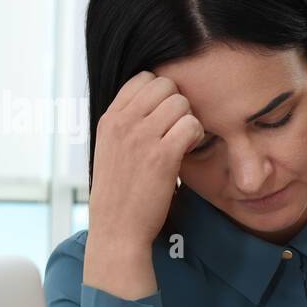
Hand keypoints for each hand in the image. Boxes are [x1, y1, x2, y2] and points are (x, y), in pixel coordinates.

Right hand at [88, 71, 203, 249]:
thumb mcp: (111, 149)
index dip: (161, 94)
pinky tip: (188, 151)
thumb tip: (153, 104)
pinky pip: (191, 125)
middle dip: (178, 105)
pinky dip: (195, 136)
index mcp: (110, 119)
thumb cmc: (119, 192)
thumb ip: (127, 124)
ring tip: (182, 143)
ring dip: (188, 121)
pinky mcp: (162, 156)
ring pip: (181, 102)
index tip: (163, 118)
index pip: (143, 78)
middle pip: (166, 85)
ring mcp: (141, 138)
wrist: (116, 228)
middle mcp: (123, 123)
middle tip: (176, 130)